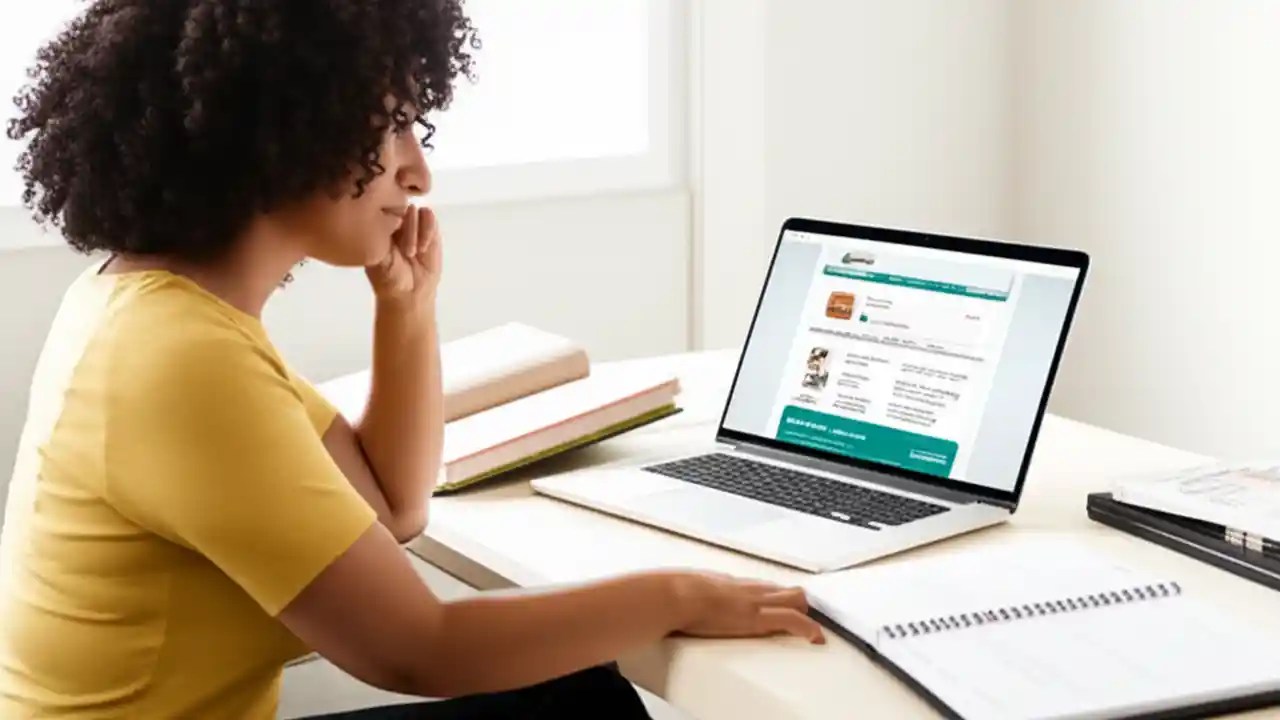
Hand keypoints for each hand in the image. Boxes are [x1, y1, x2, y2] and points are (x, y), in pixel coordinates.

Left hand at [366, 205, 441, 307]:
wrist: (408, 292)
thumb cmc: (387, 277)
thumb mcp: (376, 257)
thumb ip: (379, 235)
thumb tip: (388, 218)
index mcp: (377, 224)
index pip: (381, 206)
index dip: (387, 219)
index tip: (390, 241)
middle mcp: (395, 220)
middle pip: (401, 206)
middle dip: (406, 229)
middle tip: (407, 252)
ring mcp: (413, 223)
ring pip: (417, 210)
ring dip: (417, 231)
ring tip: (416, 252)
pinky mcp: (429, 229)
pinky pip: (430, 217)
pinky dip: (428, 231)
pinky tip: (424, 248)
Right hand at [671, 572, 825, 644]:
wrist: (676, 596)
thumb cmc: (677, 593)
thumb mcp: (692, 589)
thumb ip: (699, 594)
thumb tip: (693, 596)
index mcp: (733, 584)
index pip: (766, 588)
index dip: (779, 597)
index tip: (785, 605)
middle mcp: (749, 589)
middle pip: (786, 591)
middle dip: (798, 604)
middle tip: (804, 618)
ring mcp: (756, 601)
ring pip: (795, 600)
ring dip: (806, 614)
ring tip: (813, 630)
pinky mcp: (758, 617)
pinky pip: (792, 619)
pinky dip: (808, 628)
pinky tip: (815, 637)